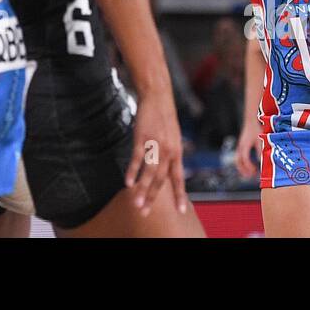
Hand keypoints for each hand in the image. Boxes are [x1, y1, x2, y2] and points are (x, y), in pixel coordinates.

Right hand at [124, 90, 189, 216]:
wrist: (158, 97)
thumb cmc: (164, 117)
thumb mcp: (174, 137)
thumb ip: (172, 154)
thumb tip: (170, 169)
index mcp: (177, 152)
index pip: (179, 178)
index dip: (180, 195)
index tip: (181, 211)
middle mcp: (168, 151)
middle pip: (161, 180)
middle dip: (152, 197)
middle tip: (144, 212)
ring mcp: (155, 145)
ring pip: (149, 173)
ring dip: (141, 190)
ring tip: (136, 204)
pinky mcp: (142, 138)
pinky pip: (137, 159)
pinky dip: (132, 171)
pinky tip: (128, 182)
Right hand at [234, 122, 259, 178]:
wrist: (251, 119)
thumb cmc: (257, 128)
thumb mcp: (261, 140)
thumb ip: (261, 150)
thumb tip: (261, 161)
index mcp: (245, 144)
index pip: (244, 158)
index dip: (249, 166)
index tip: (255, 171)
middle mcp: (241, 146)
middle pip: (238, 161)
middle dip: (243, 170)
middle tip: (249, 177)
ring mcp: (240, 146)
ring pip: (238, 160)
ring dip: (243, 168)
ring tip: (250, 175)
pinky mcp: (242, 145)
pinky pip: (240, 157)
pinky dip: (244, 163)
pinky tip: (252, 167)